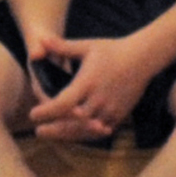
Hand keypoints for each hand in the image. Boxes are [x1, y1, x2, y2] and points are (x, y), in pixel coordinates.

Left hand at [25, 32, 160, 142]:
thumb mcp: (87, 46)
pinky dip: (86, 135)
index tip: (33, 114)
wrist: (142, 58)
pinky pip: (100, 131)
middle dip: (54, 129)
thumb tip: (42, 41)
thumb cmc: (112, 50)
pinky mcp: (119, 115)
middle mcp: (99, 98)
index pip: (63, 103)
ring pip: (86, 130)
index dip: (46, 112)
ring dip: (68, 135)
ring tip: (53, 135)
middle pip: (72, 122)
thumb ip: (63, 47)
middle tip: (38, 131)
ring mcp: (111, 109)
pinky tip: (75, 135)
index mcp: (88, 82)